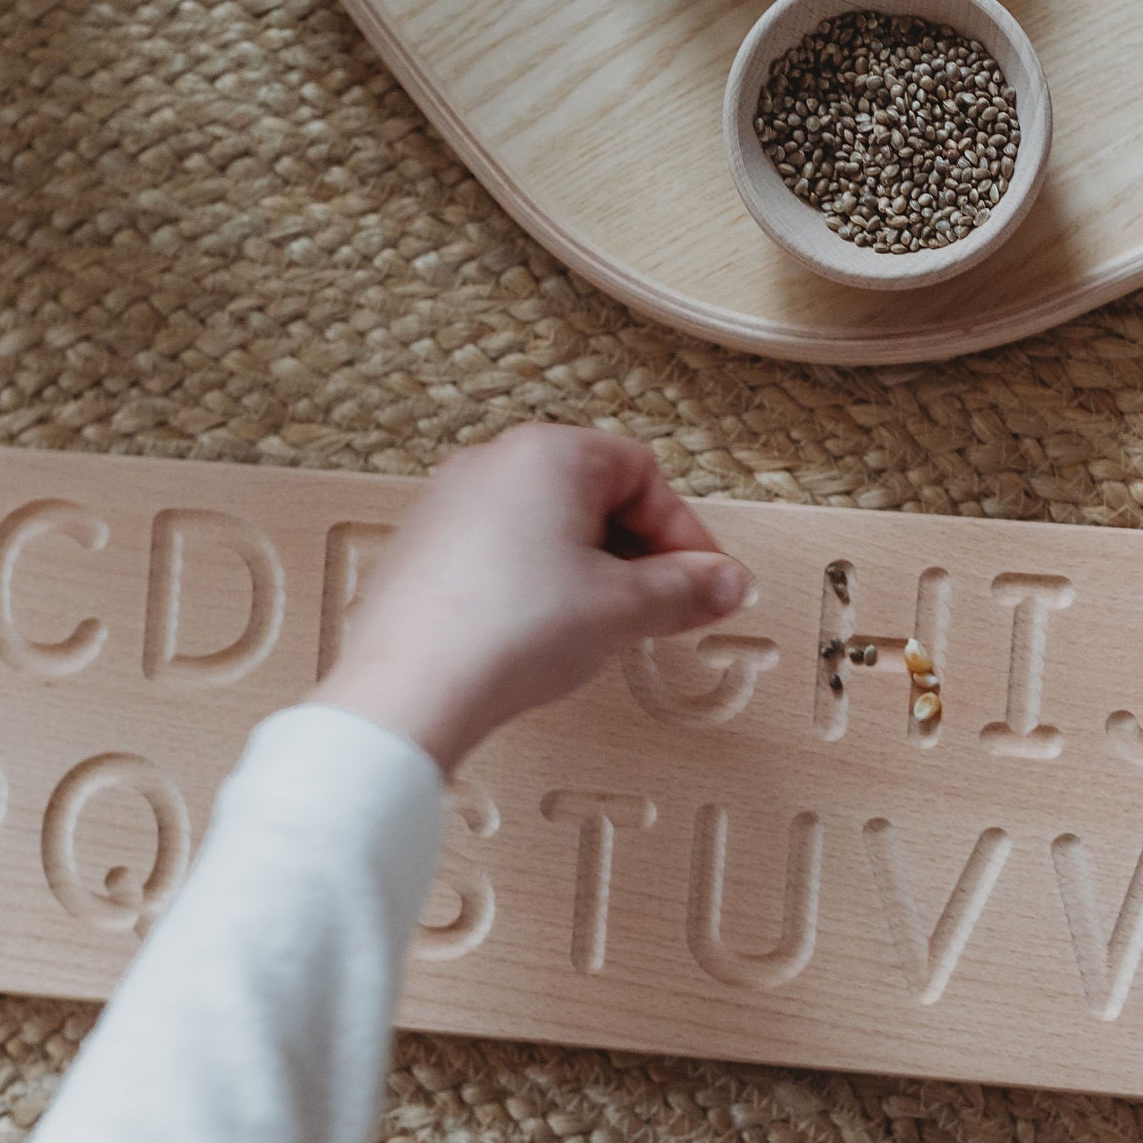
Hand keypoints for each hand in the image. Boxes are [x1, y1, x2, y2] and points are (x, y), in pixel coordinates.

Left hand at [310, 425, 752, 772]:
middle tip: (660, 608)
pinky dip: (536, 580)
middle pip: (594, 493)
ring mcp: (449, 500)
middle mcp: (493, 460)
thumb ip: (686, 589)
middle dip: (637, 551)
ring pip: (546, 522)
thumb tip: (730, 583)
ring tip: (602, 625)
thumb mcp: (622, 609)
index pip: (643, 474)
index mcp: (549, 453)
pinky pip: (500, 547)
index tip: (702, 584)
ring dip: (588, 568)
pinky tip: (542, 632)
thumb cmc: (511, 632)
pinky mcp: (423, 545)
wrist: (412, 689)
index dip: (683, 534)